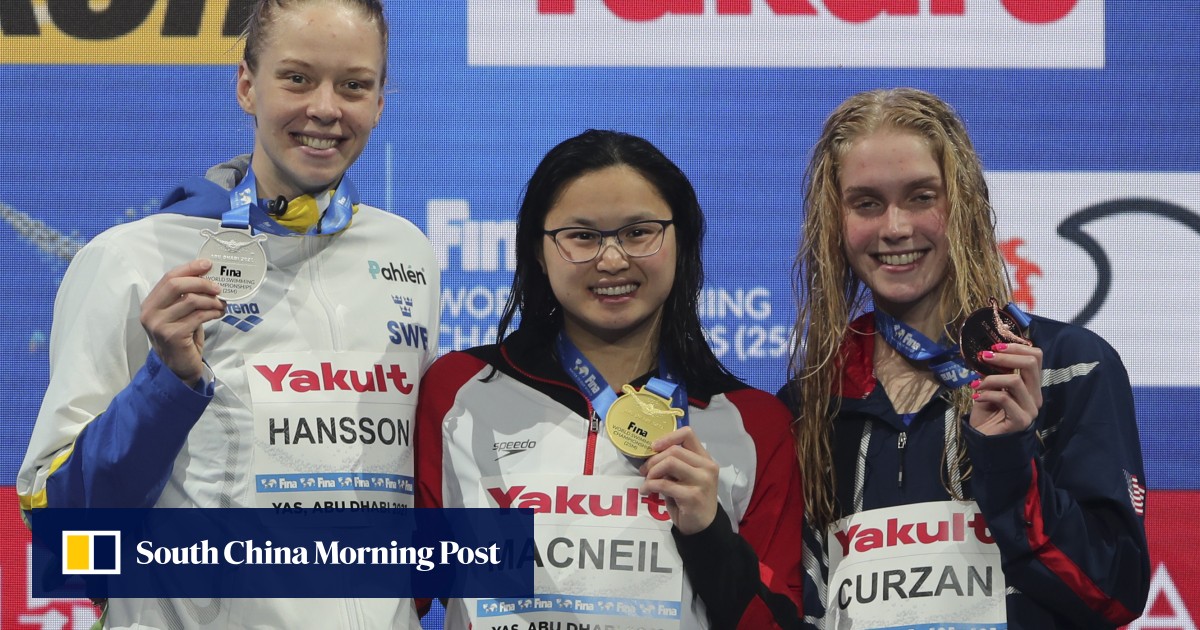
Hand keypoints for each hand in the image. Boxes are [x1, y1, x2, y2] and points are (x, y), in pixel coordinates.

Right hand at [139, 259, 224, 386]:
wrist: (177, 367)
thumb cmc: (181, 338)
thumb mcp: (180, 313)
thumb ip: (186, 296)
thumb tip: (208, 275)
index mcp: (151, 303)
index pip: (169, 277)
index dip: (190, 268)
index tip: (208, 264)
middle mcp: (150, 312)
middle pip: (176, 284)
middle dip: (201, 282)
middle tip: (218, 287)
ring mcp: (159, 324)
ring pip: (190, 300)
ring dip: (211, 300)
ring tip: (220, 304)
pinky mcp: (172, 335)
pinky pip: (198, 316)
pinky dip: (212, 312)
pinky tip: (219, 313)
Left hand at [638, 427, 719, 535]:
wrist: (702, 527)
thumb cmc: (690, 499)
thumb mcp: (686, 477)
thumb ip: (676, 464)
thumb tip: (651, 454)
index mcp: (705, 458)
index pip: (688, 434)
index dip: (667, 437)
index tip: (653, 447)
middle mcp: (707, 467)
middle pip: (674, 450)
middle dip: (653, 459)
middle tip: (644, 470)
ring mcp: (702, 481)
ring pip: (669, 463)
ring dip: (652, 472)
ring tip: (646, 480)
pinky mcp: (693, 496)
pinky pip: (664, 484)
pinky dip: (650, 485)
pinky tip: (646, 490)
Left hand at [968, 343, 1043, 434]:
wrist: (983, 440)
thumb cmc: (987, 413)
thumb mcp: (990, 387)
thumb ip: (995, 372)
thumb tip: (988, 353)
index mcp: (1030, 385)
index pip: (1036, 357)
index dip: (1017, 347)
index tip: (996, 346)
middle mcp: (1035, 395)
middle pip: (1031, 364)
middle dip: (1005, 356)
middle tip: (985, 356)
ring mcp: (1030, 408)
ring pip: (1016, 381)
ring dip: (991, 379)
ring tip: (976, 384)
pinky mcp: (1021, 420)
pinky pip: (1005, 398)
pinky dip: (987, 394)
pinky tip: (976, 397)